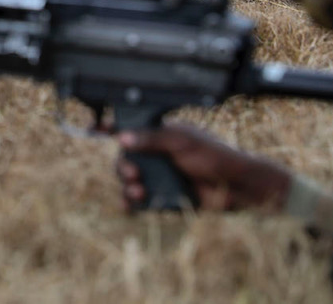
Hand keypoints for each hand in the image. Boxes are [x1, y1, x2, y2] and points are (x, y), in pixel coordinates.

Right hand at [115, 123, 290, 211]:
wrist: (237, 188)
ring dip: (126, 185)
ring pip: (128, 180)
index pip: (131, 128)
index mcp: (160, 134)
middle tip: (133, 172)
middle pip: (125, 158)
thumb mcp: (181, 141)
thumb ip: (151, 138)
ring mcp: (159, 176)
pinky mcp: (162, 197)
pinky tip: (129, 204)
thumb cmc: (214, 156)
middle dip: (123, 165)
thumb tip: (122, 137)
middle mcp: (157, 154)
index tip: (96, 129)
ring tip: (138, 191)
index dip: (113, 128)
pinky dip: (129, 203)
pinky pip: (138, 201)